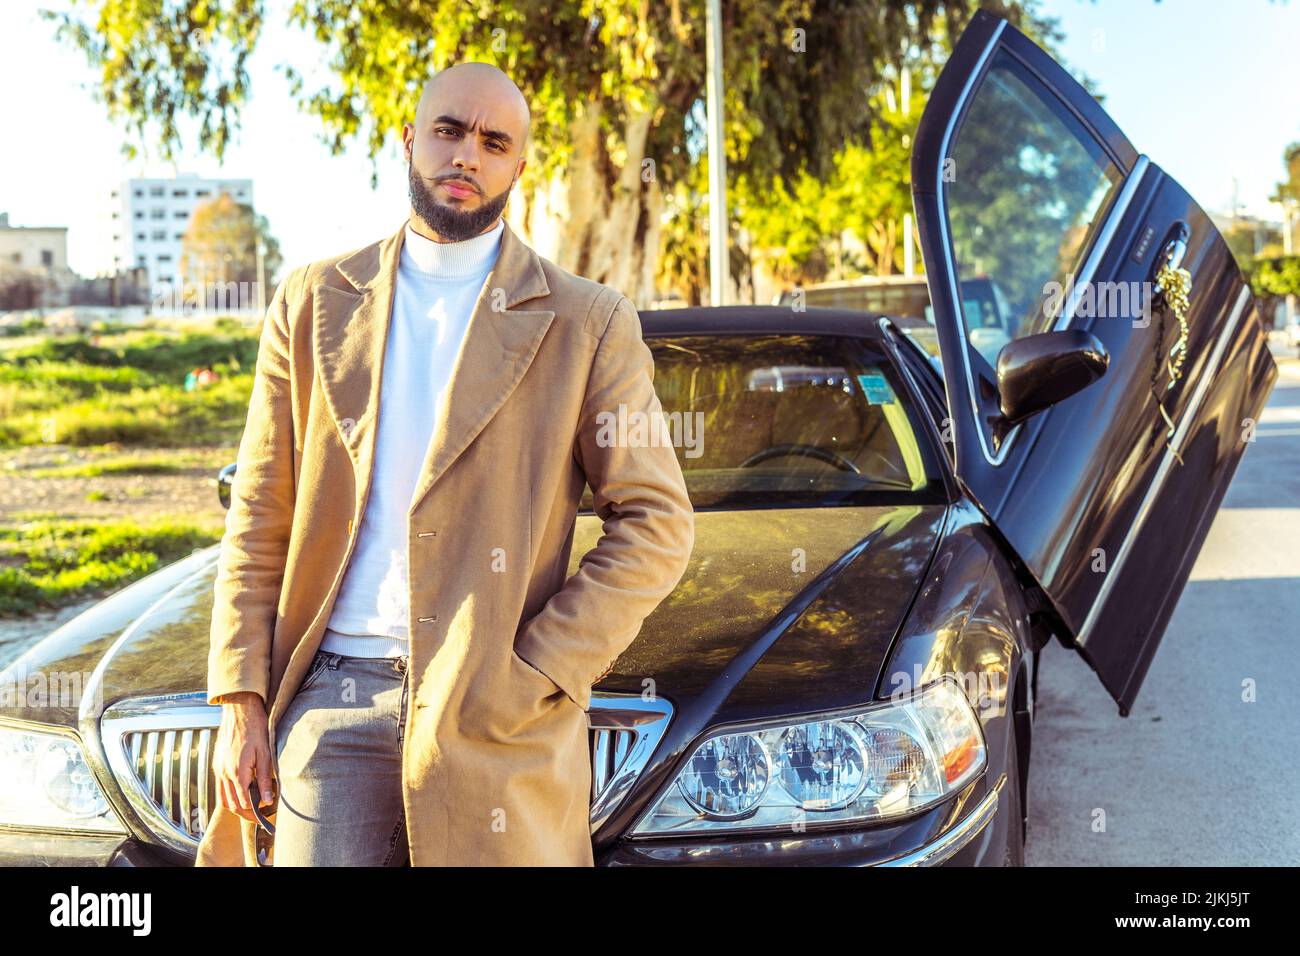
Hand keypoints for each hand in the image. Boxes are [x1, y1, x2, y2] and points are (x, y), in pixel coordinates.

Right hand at [212, 692, 275, 823]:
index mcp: (238, 771)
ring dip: (235, 807)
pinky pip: (219, 788)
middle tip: (259, 817)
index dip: (254, 813)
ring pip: (223, 798)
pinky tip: (240, 794)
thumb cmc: (256, 729)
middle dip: (245, 814)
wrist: (240, 711)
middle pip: (232, 804)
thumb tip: (267, 800)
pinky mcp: (217, 765)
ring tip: (251, 809)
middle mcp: (224, 773)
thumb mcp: (266, 754)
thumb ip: (265, 779)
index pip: (243, 802)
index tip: (264, 817)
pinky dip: (228, 796)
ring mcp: (219, 769)